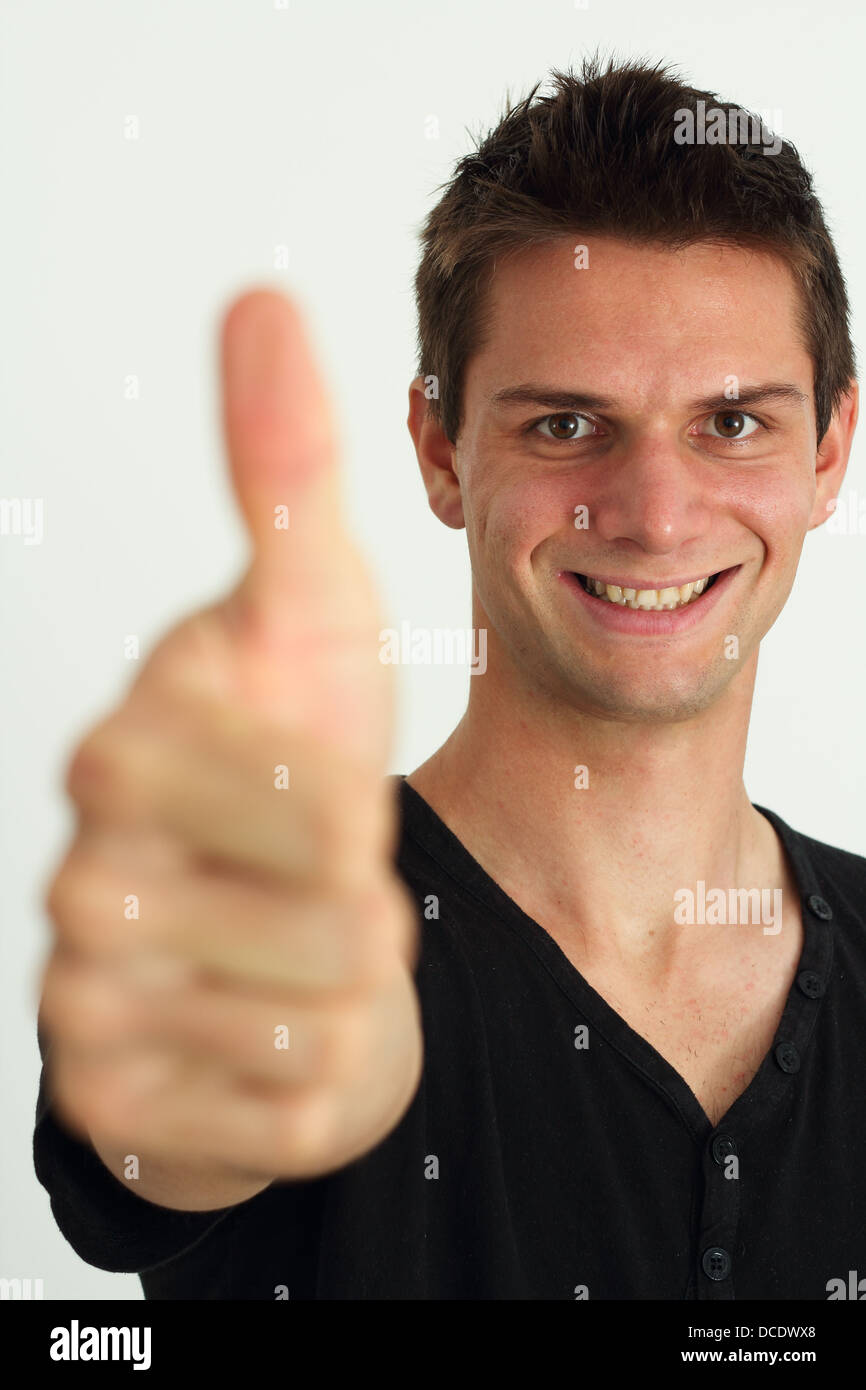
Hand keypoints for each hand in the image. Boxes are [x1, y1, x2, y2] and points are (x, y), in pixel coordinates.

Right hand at [38, 290, 421, 1195]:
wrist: (268, 935)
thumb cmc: (295, 763)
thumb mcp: (306, 610)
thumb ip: (280, 468)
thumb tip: (259, 297)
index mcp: (124, 743)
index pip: (312, 786)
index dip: (360, 801)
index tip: (337, 800)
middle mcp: (78, 869)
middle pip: (325, 908)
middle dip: (365, 899)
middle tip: (326, 885)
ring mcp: (86, 993)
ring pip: (318, 1017)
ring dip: (357, 984)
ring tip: (306, 953)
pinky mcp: (118, 1101)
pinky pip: (293, 1108)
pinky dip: (331, 1071)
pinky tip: (279, 1027)